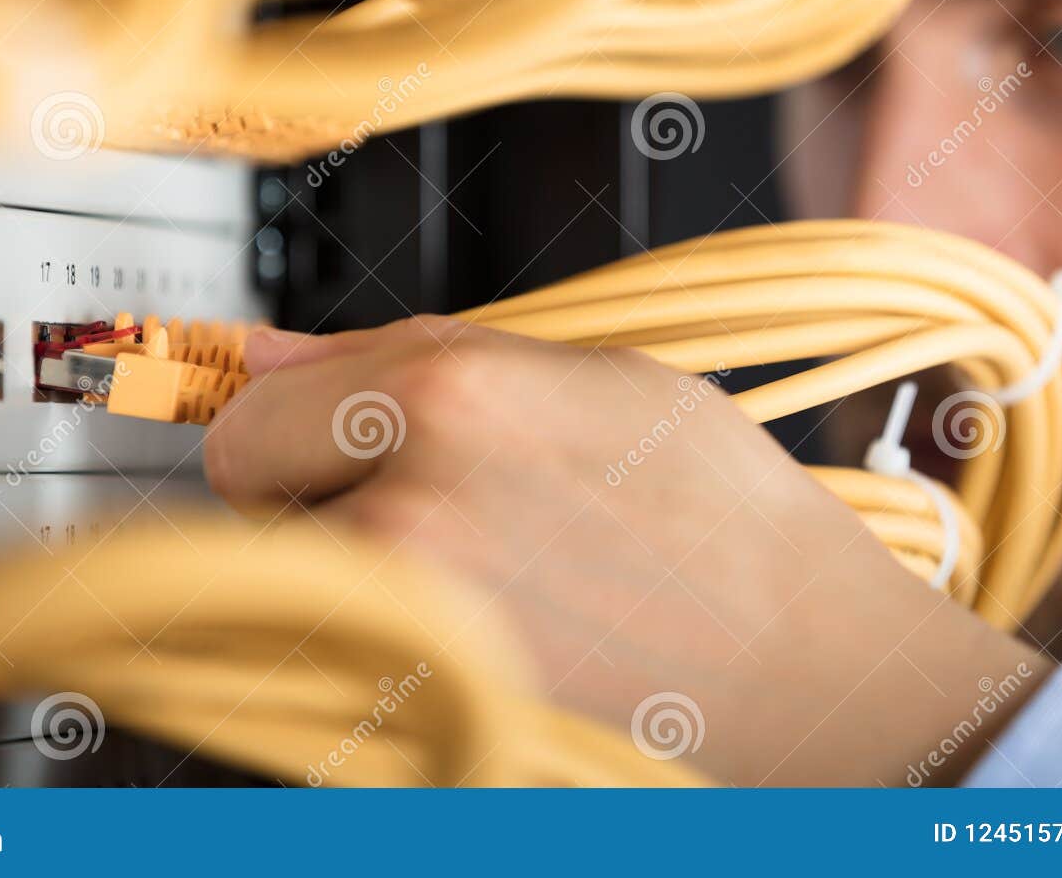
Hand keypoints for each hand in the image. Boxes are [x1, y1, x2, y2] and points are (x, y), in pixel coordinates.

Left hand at [203, 316, 1046, 785]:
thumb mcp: (590, 376)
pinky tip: (473, 624)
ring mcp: (411, 626)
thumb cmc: (724, 521)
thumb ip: (408, 351)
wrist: (815, 671)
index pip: (251, 410)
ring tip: (464, 567)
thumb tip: (269, 350)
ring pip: (285, 580)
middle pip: (246, 498)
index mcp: (448, 398)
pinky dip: (371, 636)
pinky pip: (331, 655)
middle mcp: (410, 512)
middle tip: (407, 498)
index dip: (286, 419)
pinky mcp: (424, 711)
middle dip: (301, 489)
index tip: (303, 435)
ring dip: (339, 563)